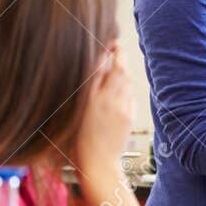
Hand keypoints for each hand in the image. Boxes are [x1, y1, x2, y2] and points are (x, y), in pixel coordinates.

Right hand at [74, 49, 133, 180]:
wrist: (98, 164)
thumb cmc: (79, 141)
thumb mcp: (76, 112)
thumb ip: (86, 90)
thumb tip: (94, 70)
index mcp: (91, 99)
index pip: (101, 67)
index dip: (106, 52)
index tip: (109, 42)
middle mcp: (108, 101)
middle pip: (119, 70)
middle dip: (119, 56)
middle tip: (115, 46)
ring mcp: (121, 108)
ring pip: (126, 82)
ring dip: (122, 72)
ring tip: (115, 66)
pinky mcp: (129, 116)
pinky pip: (130, 96)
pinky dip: (125, 89)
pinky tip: (118, 91)